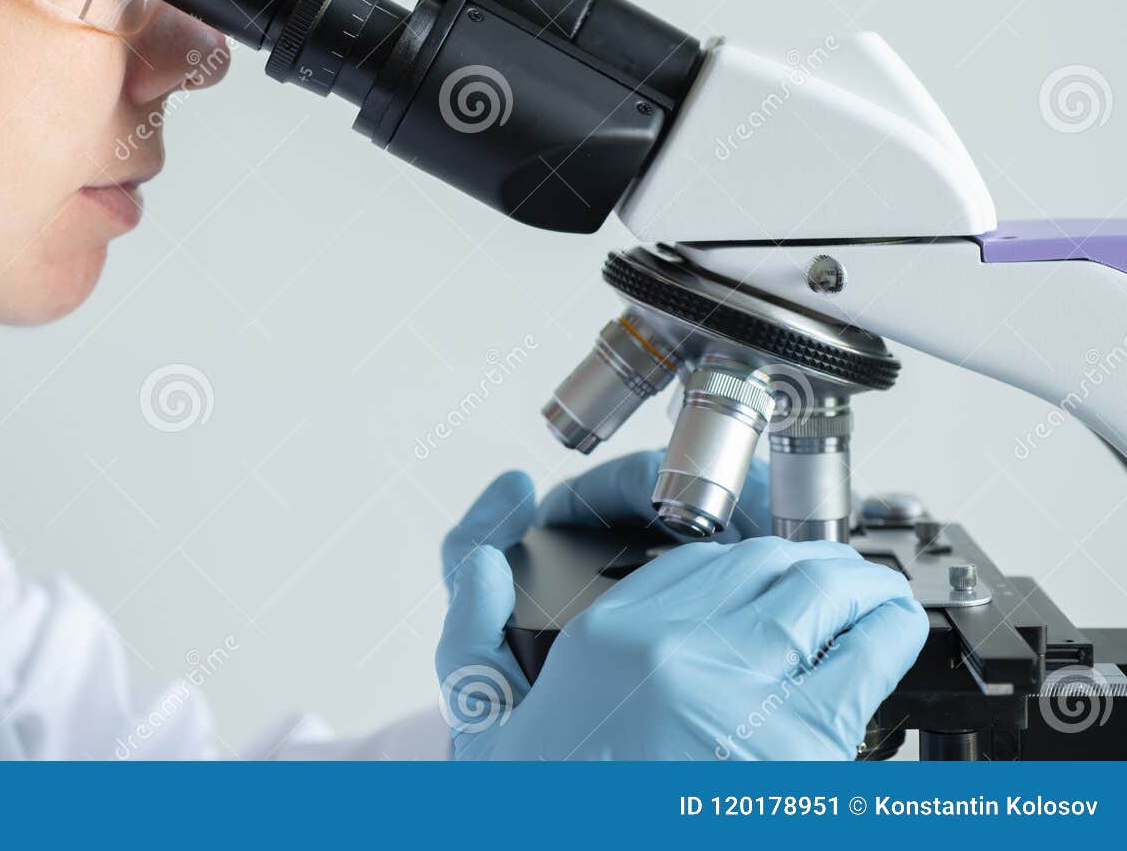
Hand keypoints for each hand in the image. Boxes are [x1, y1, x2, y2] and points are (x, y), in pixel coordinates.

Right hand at [436, 466, 926, 759]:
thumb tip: (486, 564)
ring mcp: (740, 699)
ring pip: (821, 597)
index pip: (694, 563)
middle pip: (766, 568)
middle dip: (811, 561)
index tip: (767, 567)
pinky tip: (895, 627)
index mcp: (604, 642)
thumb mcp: (483, 730)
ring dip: (859, 584)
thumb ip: (472, 635)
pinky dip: (889, 631)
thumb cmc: (548, 811)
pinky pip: (864, 660)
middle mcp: (673, 655)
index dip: (744, 556)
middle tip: (839, 573)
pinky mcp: (801, 752)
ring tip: (876, 592)